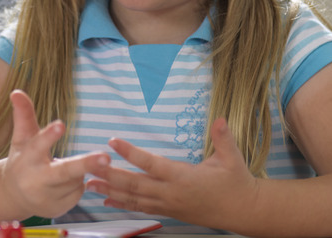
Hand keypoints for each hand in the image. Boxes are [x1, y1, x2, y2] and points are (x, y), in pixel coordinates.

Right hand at [2, 90, 110, 218]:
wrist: (14, 196)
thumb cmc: (23, 160)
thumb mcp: (22, 138)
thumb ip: (24, 116)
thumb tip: (17, 91)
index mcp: (27, 159)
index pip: (38, 146)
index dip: (49, 136)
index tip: (60, 125)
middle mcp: (37, 180)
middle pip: (65, 172)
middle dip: (86, 164)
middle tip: (106, 158)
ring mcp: (49, 197)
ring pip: (77, 178)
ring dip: (76, 171)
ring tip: (60, 168)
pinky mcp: (60, 208)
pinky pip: (79, 191)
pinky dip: (76, 184)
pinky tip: (63, 184)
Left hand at [87, 118, 257, 228]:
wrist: (243, 210)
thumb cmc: (236, 182)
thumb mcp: (232, 158)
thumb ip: (223, 138)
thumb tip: (221, 119)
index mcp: (184, 177)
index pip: (151, 163)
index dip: (130, 153)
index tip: (112, 141)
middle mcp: (172, 193)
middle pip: (135, 184)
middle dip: (109, 175)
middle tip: (89, 166)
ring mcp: (168, 205)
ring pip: (133, 198)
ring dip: (110, 191)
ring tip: (89, 185)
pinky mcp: (169, 212)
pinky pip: (141, 208)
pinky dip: (122, 204)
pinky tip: (107, 200)